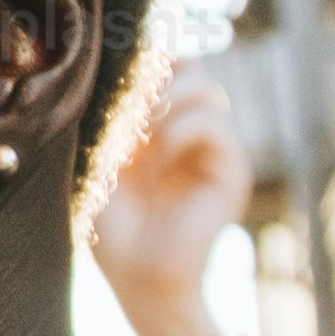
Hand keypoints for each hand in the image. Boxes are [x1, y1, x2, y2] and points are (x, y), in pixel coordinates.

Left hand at [82, 71, 253, 315]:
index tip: (113, 72)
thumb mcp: (103, 160)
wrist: (138, 277)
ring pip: (206, 87)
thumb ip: (114, 115)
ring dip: (168, 100)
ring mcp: (213, 148)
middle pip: (190, 63)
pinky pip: (214, 124)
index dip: (143, 58)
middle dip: (158, 72)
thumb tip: (117, 68)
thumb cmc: (113, 227)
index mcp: (159, 123)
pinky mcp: (231, 170)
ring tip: (140, 131)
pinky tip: (158, 159)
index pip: (164, 64)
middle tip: (128, 100)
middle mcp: (189, 130)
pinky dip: (180, 132)